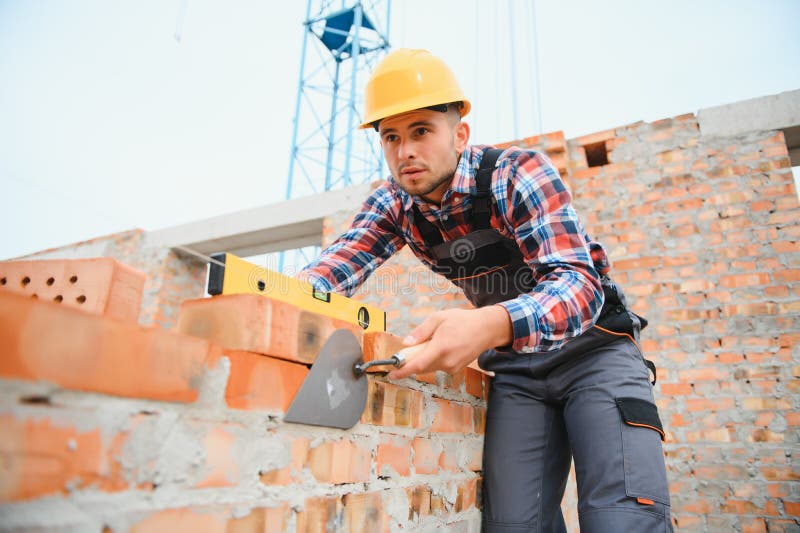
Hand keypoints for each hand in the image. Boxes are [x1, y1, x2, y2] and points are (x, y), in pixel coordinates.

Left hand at [387, 305, 511, 379]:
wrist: (486, 329)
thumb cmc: (462, 321)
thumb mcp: (439, 318)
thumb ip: (421, 332)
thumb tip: (406, 343)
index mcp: (440, 348)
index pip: (417, 365)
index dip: (403, 371)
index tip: (392, 374)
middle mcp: (447, 361)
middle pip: (421, 367)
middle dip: (412, 361)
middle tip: (411, 348)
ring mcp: (453, 367)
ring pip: (429, 367)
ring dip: (424, 359)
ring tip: (434, 341)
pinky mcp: (456, 369)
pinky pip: (438, 367)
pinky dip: (434, 359)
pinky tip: (442, 346)